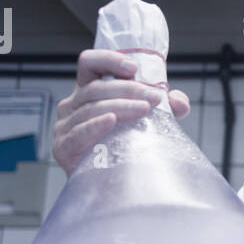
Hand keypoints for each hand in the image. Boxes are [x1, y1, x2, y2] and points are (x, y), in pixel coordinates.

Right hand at [52, 48, 191, 175]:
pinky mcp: (63, 148)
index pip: (90, 63)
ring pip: (91, 108)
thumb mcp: (148, 120)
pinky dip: (95, 125)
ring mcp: (65, 126)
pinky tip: (111, 121)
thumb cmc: (124, 145)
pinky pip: (78, 133)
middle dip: (128, 90)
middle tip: (153, 98)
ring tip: (143, 110)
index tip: (133, 69)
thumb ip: (167, 108)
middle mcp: (73, 105)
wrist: (111, 182)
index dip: (109, 60)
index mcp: (89, 90)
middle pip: (96, 88)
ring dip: (120, 106)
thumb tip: (179, 101)